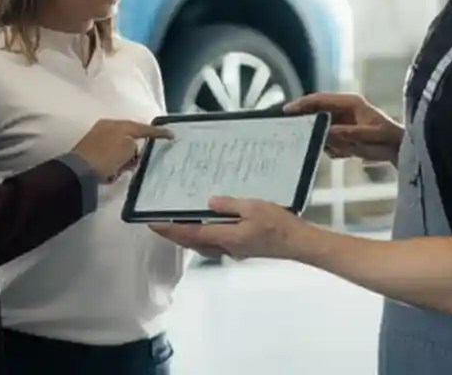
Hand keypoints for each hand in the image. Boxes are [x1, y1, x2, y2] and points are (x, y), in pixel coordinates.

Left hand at [71, 119, 170, 182]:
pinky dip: (114, 167)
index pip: (141, 127)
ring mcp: (97, 142)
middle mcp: (106, 129)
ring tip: (119, 170)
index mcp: (114, 124)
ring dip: (124, 161)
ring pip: (121, 151)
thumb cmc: (106, 156)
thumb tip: (130, 151)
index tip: (171, 135)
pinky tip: (110, 174)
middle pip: (130, 139)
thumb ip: (134, 146)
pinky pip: (111, 160)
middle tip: (135, 162)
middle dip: (135, 151)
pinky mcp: (91, 156)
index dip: (157, 132)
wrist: (79, 172)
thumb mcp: (127, 147)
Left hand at [150, 197, 306, 260]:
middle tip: (158, 222)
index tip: (153, 222)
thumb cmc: (279, 225)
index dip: (170, 228)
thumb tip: (209, 202)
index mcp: (226, 236)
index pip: (190, 233)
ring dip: (186, 235)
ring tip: (176, 223)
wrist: (299, 243)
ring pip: (202, 244)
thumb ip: (230, 205)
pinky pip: (213, 243)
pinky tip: (204, 226)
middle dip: (174, 234)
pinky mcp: (241, 248)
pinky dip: (202, 235)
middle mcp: (226, 246)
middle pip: (192, 241)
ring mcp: (234, 250)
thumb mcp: (254, 207)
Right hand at [283, 92, 403, 163]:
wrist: (399, 150)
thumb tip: (327, 132)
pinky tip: (347, 153)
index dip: (302, 104)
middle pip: (317, 112)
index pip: (320, 99)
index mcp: (350, 103)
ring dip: (327, 142)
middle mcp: (344, 109)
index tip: (287, 111)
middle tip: (294, 134)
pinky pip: (329, 140)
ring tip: (342, 149)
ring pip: (321, 129)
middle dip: (309, 125)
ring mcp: (343, 120)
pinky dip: (333, 148)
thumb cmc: (388, 139)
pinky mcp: (343, 132)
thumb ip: (348, 133)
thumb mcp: (369, 136)